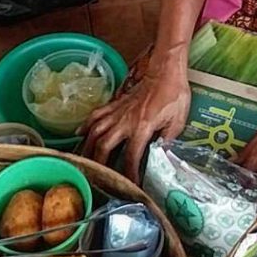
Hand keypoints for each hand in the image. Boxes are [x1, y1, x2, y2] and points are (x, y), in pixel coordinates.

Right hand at [82, 62, 190, 180]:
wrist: (165, 70)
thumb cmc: (174, 94)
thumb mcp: (178, 120)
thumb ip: (167, 140)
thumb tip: (160, 155)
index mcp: (142, 127)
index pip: (132, 156)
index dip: (130, 173)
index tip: (131, 186)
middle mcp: (125, 121)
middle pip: (104, 145)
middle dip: (99, 163)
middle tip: (99, 177)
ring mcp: (118, 111)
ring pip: (95, 130)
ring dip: (88, 147)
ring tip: (84, 161)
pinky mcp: (115, 103)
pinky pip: (96, 115)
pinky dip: (86, 125)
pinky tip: (79, 134)